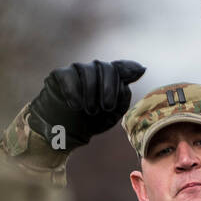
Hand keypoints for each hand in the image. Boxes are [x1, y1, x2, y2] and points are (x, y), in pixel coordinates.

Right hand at [26, 59, 145, 148]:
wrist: (64, 133)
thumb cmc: (90, 123)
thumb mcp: (111, 115)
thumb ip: (122, 99)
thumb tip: (125, 85)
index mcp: (108, 79)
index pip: (121, 68)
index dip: (130, 68)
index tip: (140, 70)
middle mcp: (93, 71)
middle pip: (106, 67)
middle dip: (109, 88)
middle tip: (106, 107)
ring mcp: (76, 71)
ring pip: (88, 71)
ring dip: (91, 92)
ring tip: (90, 110)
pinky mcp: (60, 74)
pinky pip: (69, 76)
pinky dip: (73, 91)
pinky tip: (76, 105)